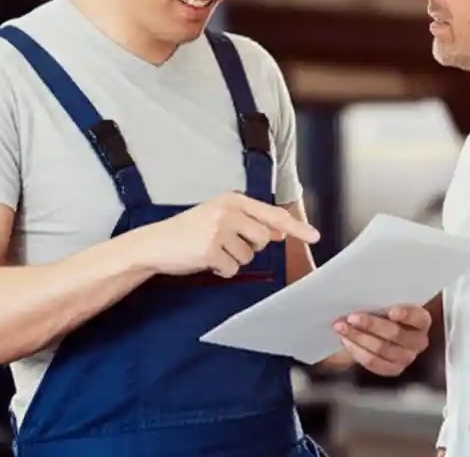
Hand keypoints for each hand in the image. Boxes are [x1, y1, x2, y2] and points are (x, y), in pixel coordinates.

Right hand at [134, 193, 318, 277]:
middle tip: (225, 243)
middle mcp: (227, 211)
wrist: (155, 243)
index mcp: (232, 199)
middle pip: (263, 238)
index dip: (295, 227)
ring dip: (233, 259)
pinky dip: (221, 270)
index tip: (315, 236)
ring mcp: (218, 230)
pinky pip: (232, 269)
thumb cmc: (189, 231)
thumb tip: (278, 232)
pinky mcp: (210, 250)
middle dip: (249, 247)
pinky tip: (205, 260)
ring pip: (248, 256)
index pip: (272, 213)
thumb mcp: (219, 216)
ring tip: (211, 250)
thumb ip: (249, 221)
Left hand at [333, 304, 431, 376]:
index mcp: (422, 321)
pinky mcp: (393, 370)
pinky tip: (345, 340)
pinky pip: (373, 363)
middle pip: (395, 334)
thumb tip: (362, 289)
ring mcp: (406, 358)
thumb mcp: (388, 302)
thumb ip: (382, 301)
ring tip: (341, 327)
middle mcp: (418, 342)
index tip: (391, 311)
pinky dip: (356, 350)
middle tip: (351, 317)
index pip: (418, 318)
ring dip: (357, 338)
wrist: (383, 331)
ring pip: (381, 350)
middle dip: (370, 325)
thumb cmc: (385, 311)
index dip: (406, 315)